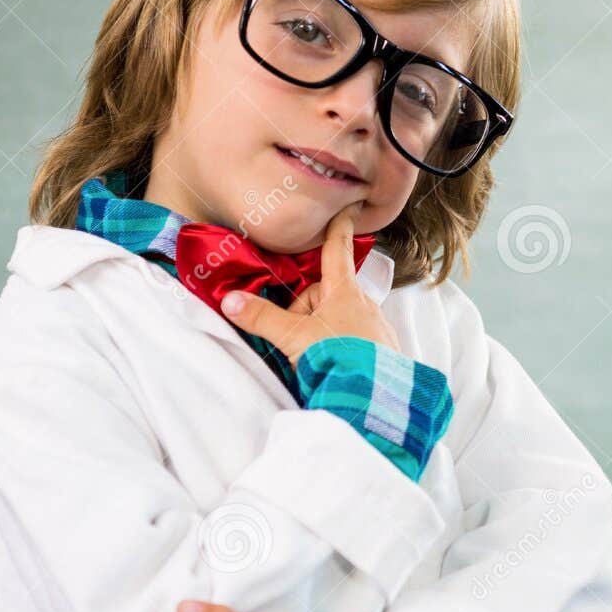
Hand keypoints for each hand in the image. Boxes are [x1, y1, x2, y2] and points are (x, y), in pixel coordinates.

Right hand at [219, 201, 402, 366]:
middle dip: (305, 312)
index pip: (337, 251)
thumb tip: (230, 300)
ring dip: (320, 333)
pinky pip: (353, 340)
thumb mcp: (294, 338)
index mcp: (345, 291)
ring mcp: (375, 328)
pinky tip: (331, 367)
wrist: (374, 400)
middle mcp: (364, 304)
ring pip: (337, 319)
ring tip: (313, 359)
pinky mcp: (382, 352)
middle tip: (295, 338)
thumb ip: (262, 318)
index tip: (347, 210)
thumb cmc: (338, 359)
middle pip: (325, 294)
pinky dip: (338, 349)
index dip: (338, 228)